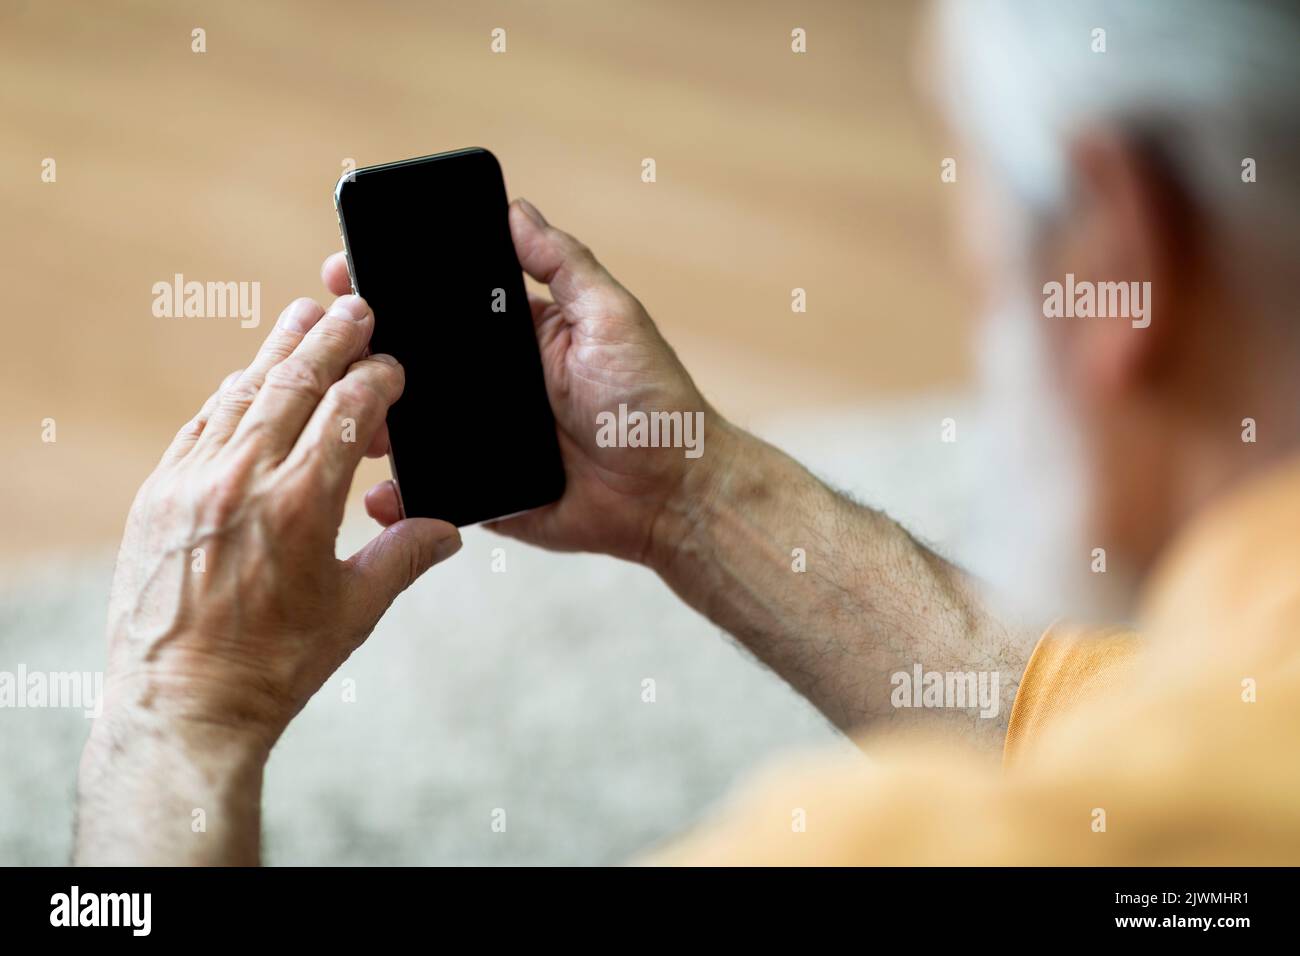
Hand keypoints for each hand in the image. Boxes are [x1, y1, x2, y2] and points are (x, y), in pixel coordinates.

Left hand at [92, 295, 461, 754]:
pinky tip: (248, 381)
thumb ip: (404, 557)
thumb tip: (448, 529)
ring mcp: (192, 480)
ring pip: (241, 392)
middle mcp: (243, 478)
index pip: (345, 410)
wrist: (181, 703)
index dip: (375, 378)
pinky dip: (231, 395)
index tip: (393, 366)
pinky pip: (200, 424)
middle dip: (331, 338)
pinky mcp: (158, 494)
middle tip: (355, 305)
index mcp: (300, 505)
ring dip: (277, 350)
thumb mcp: (353, 611)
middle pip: (293, 381)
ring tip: (304, 318)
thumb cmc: (275, 665)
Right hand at [321, 198, 733, 566]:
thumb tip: (514, 209)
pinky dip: (401, 494)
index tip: (347, 271)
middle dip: (362, 352)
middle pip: (414, 365)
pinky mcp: (485, 492)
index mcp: (516, 338)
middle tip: (324, 341)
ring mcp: (484, 440)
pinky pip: (434, 489)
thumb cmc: (653, 401)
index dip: (396, 289)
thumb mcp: (611, 317)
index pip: (443, 306)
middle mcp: (492, 386)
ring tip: (338, 411)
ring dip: (370, 420)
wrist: (673, 494)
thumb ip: (562, 265)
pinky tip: (375, 492)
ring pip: (410, 427)